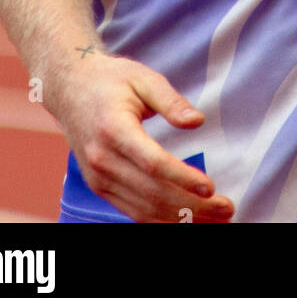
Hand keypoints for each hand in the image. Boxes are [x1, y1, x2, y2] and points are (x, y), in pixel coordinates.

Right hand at [48, 51, 234, 222]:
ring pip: (143, 209)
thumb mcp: (143, 77)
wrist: (69, 88)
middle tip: (226, 208)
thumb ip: (171, 100)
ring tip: (215, 218)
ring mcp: (98, 178)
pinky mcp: (99, 186)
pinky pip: (132, 211)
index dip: (182, 179)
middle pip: (151, 193)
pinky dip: (160, 219)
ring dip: (180, 219)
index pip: (152, 164)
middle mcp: (102, 159)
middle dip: (191, 206)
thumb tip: (197, 121)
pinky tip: (185, 219)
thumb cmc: (110, 80)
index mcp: (114, 129)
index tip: (210, 188)